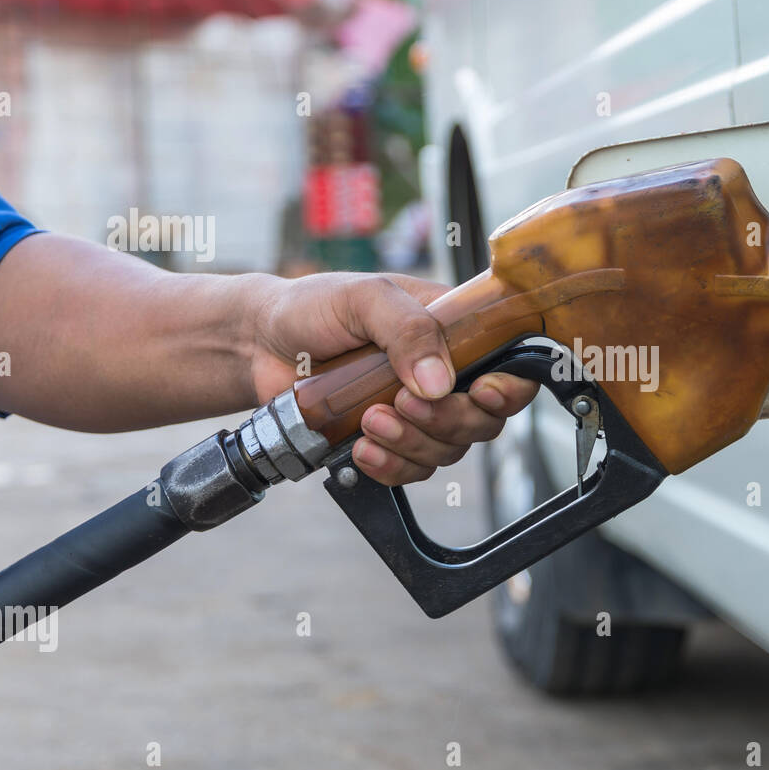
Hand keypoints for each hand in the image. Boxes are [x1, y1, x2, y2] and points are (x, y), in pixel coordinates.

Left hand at [249, 272, 537, 485]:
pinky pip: (413, 470)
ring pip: (449, 450)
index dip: (509, 389)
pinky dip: (390, 467)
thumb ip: (407, 329)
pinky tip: (361, 448)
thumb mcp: (364, 299)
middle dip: (447, 421)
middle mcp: (445, 374)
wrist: (258, 345)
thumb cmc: (313, 309)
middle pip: (483, 419)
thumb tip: (439, 380)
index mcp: (453, 331)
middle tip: (401, 403)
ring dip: (412, 443)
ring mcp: (418, 412)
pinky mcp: (391, 442)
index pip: (510, 365)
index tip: (483, 394)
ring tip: (368, 420)